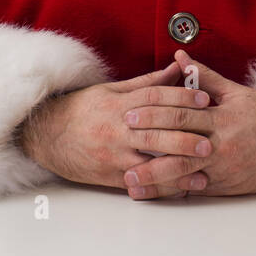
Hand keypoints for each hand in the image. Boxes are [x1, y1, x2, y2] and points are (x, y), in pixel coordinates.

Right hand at [16, 60, 213, 194]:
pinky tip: (181, 187)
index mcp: (119, 105)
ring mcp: (114, 155)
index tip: (204, 99)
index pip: (154, 98)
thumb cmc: (81, 109)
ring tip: (202, 168)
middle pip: (156, 133)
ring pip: (150, 161)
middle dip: (184, 137)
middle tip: (209, 141)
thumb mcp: (111, 90)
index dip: (181, 97)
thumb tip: (177, 68)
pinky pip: (140, 182)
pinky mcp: (110, 175)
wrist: (45, 134)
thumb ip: (147, 83)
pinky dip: (162, 185)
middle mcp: (117, 130)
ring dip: (178, 166)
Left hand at [123, 50, 255, 199]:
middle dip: (146, 146)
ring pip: (184, 174)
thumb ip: (204, 77)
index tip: (129, 114)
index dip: (152, 114)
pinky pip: (196, 190)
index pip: (180, 113)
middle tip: (121, 147)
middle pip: (177, 144)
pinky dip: (174, 192)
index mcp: (221, 116)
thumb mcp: (236, 91)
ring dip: (154, 179)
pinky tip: (155, 194)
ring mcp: (223, 167)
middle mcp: (221, 143)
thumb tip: (178, 57)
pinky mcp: (227, 185)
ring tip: (130, 182)